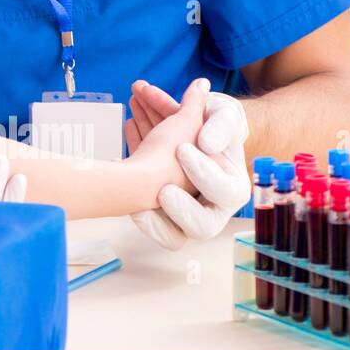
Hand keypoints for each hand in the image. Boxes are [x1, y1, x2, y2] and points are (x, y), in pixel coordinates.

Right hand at [126, 78, 206, 199]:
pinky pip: (143, 152)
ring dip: (143, 117)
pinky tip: (129, 123)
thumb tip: (202, 84)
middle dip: (153, 107)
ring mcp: (164, 174)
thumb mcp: (189, 120)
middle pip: (170, 130)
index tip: (151, 90)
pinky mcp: (146, 179)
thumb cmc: (170, 157)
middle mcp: (185, 167)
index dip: (166, 103)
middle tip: (138, 90)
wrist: (140, 184)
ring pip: (155, 139)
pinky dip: (137, 135)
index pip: (186, 121)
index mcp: (201, 155)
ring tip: (132, 99)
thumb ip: (195, 101)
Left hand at [127, 78, 251, 250]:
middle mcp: (211, 207)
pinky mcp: (156, 210)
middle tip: (164, 192)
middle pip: (201, 226)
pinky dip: (131, 205)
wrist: (189, 134)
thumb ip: (220, 125)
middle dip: (182, 211)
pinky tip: (116, 169)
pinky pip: (145, 219)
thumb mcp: (223, 117)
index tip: (181, 149)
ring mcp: (183, 212)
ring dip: (151, 220)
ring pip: (170, 232)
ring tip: (136, 208)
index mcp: (232, 188)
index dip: (204, 173)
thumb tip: (208, 141)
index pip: (225, 190)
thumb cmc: (212, 128)